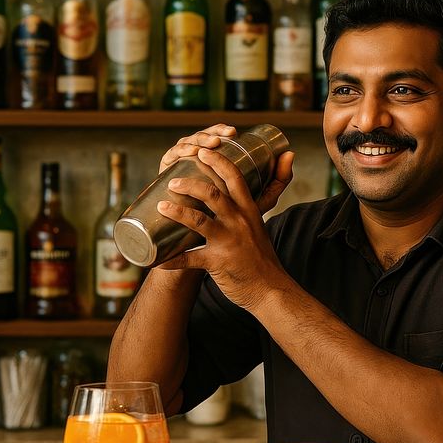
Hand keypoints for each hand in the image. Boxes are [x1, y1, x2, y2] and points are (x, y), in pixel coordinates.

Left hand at [154, 124, 295, 310]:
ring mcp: (228, 242)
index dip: (216, 161)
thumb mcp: (261, 224)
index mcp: (249, 211)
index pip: (234, 178)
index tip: (200, 152)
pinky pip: (189, 259)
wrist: (270, 290)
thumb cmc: (261, 257)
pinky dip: (170, 260)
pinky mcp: (217, 263)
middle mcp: (239, 223)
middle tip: (172, 181)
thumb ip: (265, 196)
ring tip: (161, 206)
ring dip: (177, 212)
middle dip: (189, 184)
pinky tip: (155, 260)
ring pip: (198, 221)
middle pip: (213, 194)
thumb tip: (288, 155)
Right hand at [156, 124, 293, 214]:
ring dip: (194, 142)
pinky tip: (185, 154)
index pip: (216, 136)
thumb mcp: (257, 200)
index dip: (222, 129)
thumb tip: (290, 153)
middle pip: (200, 138)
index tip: (233, 132)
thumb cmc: (229, 220)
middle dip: (209, 134)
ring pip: (185, 145)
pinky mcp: (166, 177)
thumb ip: (276, 181)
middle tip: (219, 140)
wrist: (202, 244)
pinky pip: (169, 159)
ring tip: (204, 148)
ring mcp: (180, 167)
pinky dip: (177, 153)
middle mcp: (196, 159)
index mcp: (213, 160)